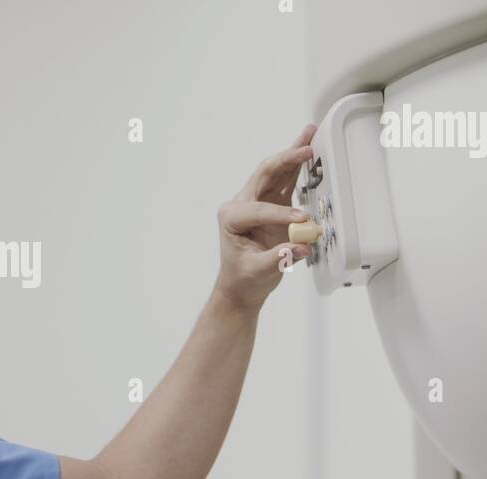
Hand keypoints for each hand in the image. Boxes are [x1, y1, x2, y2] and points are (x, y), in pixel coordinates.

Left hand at [213, 124, 316, 311]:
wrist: (241, 284)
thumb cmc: (243, 277)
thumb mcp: (259, 271)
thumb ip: (279, 258)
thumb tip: (301, 247)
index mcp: (231, 217)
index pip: (259, 209)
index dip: (281, 214)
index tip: (302, 221)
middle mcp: (242, 204)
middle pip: (264, 174)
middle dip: (285, 159)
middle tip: (306, 148)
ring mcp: (257, 201)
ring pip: (275, 172)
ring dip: (293, 153)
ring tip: (309, 133)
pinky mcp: (272, 204)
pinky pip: (286, 181)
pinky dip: (298, 166)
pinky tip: (309, 152)